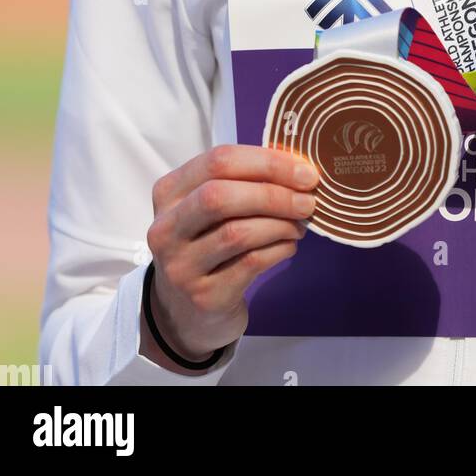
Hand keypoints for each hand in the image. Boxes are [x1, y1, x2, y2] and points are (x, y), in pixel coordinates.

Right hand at [142, 144, 318, 366]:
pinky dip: (279, 249)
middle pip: (220, 196)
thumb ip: (243, 183)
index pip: (217, 161)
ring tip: (300, 225)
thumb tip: (298, 170)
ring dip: (280, 224)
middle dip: (274, 194)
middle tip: (308, 200)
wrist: (184, 314)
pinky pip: (250, 263)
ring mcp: (181, 266)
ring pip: (237, 232)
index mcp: (169, 193)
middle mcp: (167, 228)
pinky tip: (289, 246)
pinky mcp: (203, 297)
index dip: (267, 162)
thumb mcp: (209, 210)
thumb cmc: (207, 245)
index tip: (304, 171)